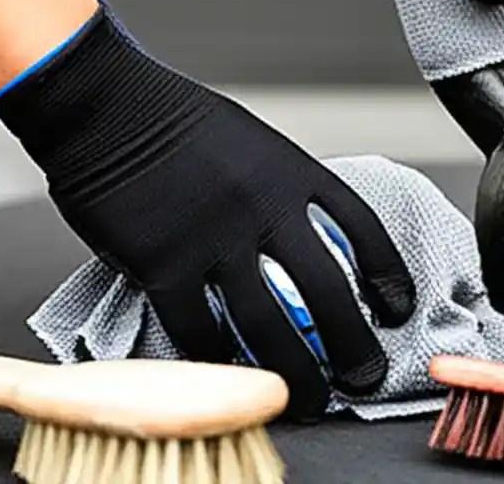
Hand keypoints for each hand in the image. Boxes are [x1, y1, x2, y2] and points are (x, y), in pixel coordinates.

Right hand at [0, 2, 415, 419]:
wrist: (105, 105)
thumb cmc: (175, 120)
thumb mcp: (253, 141)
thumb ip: (284, 189)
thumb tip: (308, 235)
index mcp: (292, 172)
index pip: (363, 231)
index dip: (390, 277)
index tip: (397, 310)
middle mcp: (263, 208)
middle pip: (327, 292)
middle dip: (354, 346)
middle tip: (363, 376)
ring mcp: (212, 238)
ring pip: (269, 326)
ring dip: (296, 373)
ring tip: (309, 399)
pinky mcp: (161, 264)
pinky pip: (198, 329)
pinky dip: (219, 358)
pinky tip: (231, 370)